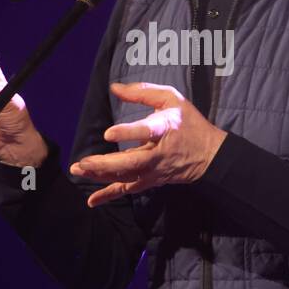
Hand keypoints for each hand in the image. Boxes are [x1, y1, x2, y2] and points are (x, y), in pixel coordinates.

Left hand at [70, 82, 226, 206]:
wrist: (209, 155)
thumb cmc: (188, 123)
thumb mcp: (171, 99)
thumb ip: (142, 92)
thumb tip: (114, 88)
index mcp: (165, 128)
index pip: (147, 131)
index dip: (128, 133)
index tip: (108, 134)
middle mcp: (159, 153)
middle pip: (132, 162)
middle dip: (106, 164)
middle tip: (84, 162)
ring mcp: (154, 170)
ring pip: (127, 176)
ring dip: (101, 175)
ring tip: (78, 170)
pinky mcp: (151, 180)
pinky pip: (128, 189)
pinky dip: (109, 195)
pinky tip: (91, 200)